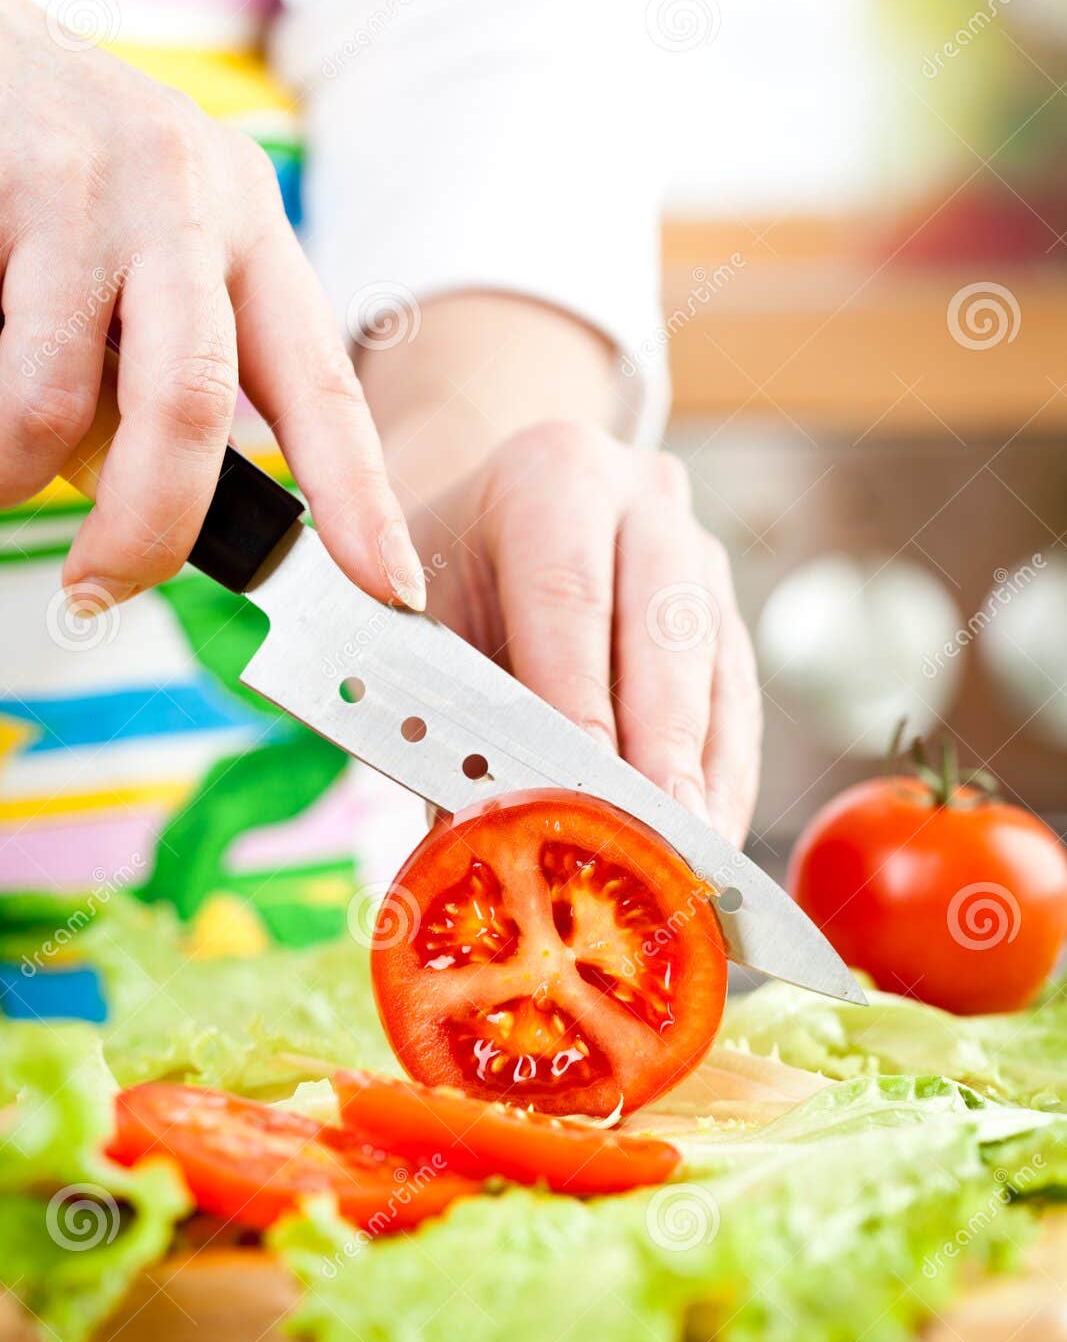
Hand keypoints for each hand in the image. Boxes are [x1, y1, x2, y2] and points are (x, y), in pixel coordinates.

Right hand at [0, 0, 422, 609]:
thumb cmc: (74, 185)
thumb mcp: (160, 261)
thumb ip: (177, 373)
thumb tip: (166, 510)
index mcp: (253, 231)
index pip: (324, 386)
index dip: (363, 499)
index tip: (390, 588)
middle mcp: (187, 199)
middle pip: (192, 408)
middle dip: (148, 528)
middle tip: (104, 589)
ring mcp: (88, 187)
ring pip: (56, 399)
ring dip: (18, 470)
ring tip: (5, 471)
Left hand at [406, 422, 762, 847]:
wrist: (492, 526)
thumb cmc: (443, 581)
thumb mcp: (414, 620)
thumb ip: (435, 711)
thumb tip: (463, 837)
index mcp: (553, 476)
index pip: (569, 594)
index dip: (580, 697)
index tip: (585, 786)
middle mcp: (644, 503)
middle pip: (667, 631)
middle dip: (662, 748)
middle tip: (660, 838)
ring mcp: (700, 558)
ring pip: (717, 674)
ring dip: (704, 778)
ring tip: (689, 864)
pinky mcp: (728, 618)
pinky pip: (738, 706)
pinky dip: (723, 782)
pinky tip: (706, 847)